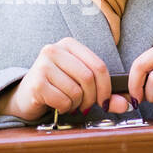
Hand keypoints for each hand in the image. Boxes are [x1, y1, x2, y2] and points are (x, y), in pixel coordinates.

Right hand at [0, 37, 130, 120]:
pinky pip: (63, 100)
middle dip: (91, 98)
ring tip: (67, 102)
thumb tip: (126, 104)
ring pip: (76, 91)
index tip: (105, 101)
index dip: (106, 88)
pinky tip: (56, 104)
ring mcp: (43, 65)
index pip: (99, 66)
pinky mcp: (36, 82)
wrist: (25, 97)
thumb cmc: (57, 88)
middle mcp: (54, 50)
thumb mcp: (81, 85)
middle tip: (85, 106)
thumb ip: (105, 94)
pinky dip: (64, 107)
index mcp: (69, 45)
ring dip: (76, 104)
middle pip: (89, 78)